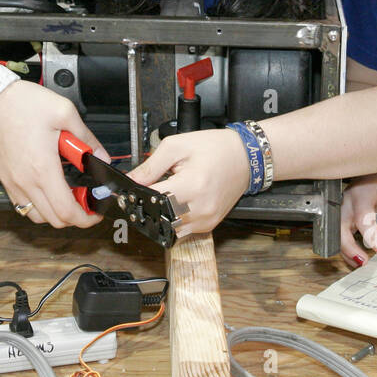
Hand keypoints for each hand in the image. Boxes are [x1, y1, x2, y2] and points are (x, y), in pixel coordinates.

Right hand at [0, 80, 104, 228]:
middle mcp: (25, 182)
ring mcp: (13, 183)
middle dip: (76, 217)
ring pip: (37, 216)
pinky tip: (48, 190)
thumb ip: (87, 138)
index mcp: (43, 168)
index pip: (67, 211)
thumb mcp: (64, 113)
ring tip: (68, 196)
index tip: (96, 212)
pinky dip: (39, 206)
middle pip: (54, 220)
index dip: (87, 218)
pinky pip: (23, 206)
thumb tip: (101, 156)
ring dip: (56, 213)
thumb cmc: (20, 104)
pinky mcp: (5, 179)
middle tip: (86, 202)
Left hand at [128, 129, 249, 235]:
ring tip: (169, 196)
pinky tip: (181, 202)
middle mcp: (201, 207)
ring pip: (171, 228)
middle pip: (161, 217)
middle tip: (150, 192)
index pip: (153, 199)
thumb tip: (131, 180)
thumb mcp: (177, 146)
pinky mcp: (210, 224)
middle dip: (150, 206)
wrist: (246, 157)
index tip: (132, 190)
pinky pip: (184, 230)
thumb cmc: (215, 148)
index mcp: (192, 185)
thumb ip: (151, 165)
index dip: (138, 194)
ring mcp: (207, 219)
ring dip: (164, 215)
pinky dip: (177, 219)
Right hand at [340, 170, 376, 267]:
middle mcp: (347, 203)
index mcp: (361, 195)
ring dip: (346, 251)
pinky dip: (346, 248)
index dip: (372, 237)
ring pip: (336, 234)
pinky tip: (358, 256)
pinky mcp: (342, 215)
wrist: (376, 168)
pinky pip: (339, 234)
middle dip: (349, 248)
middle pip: (339, 228)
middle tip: (364, 262)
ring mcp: (342, 209)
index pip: (362, 219)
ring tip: (361, 262)